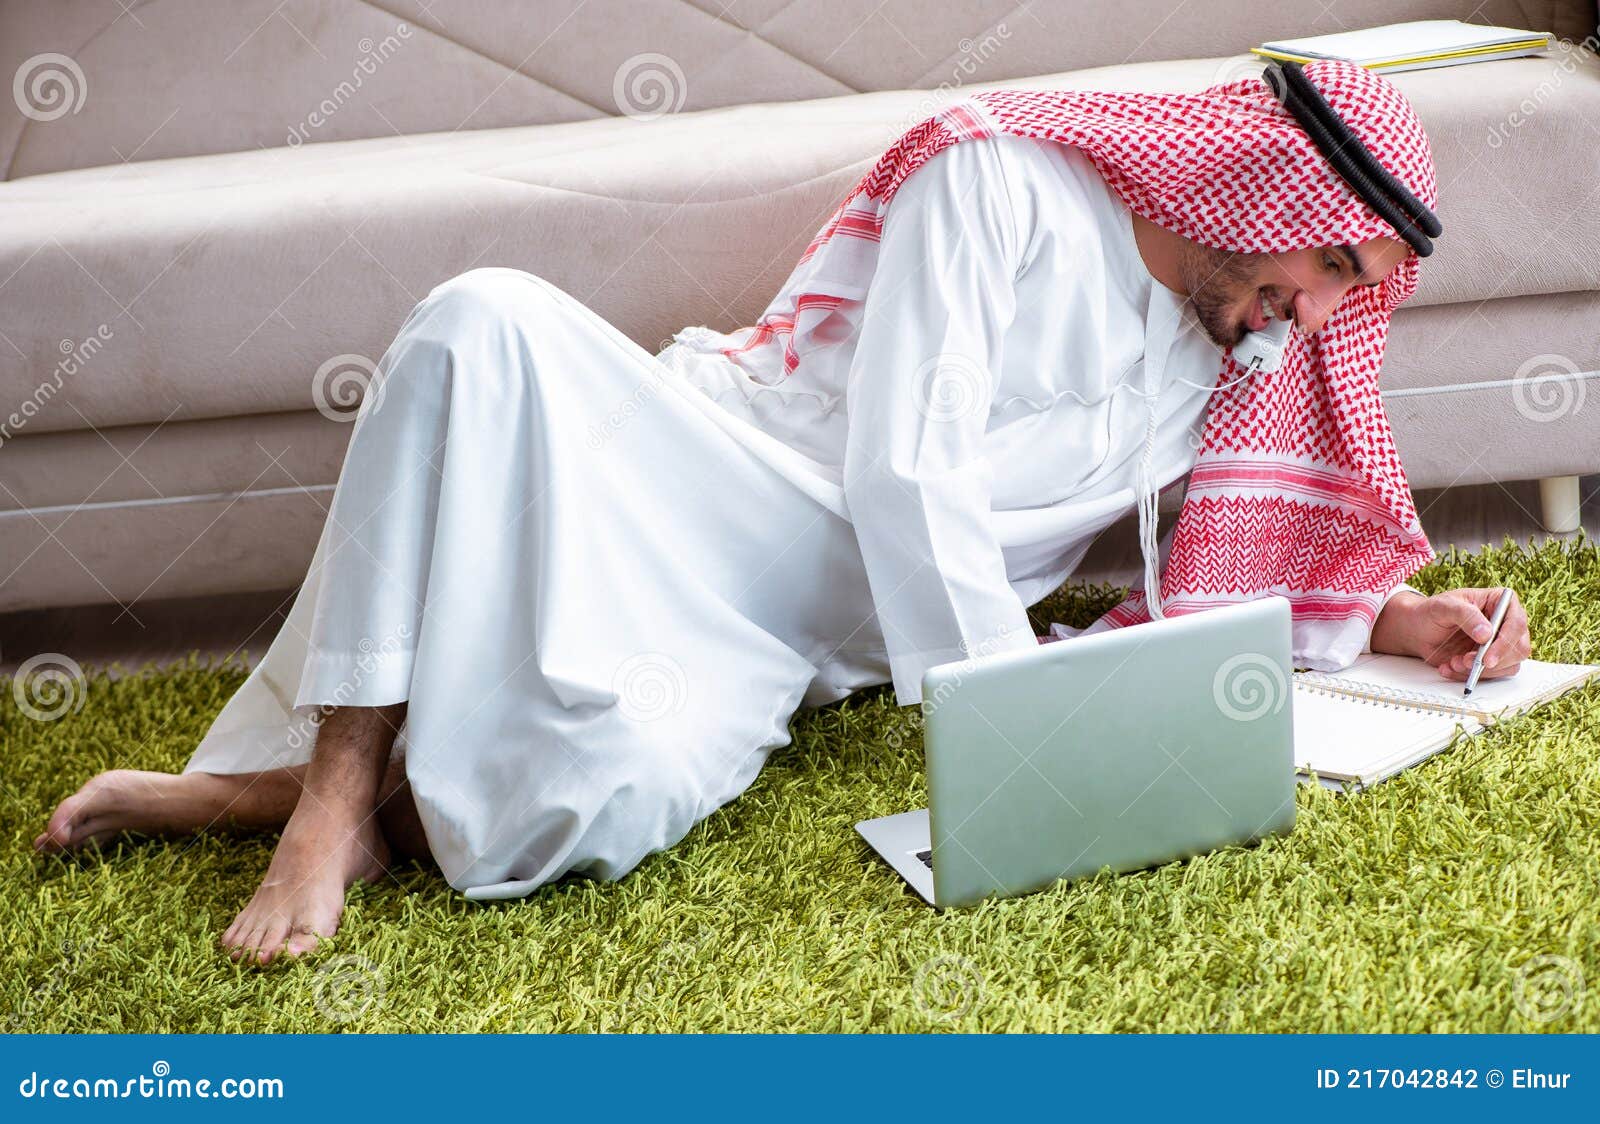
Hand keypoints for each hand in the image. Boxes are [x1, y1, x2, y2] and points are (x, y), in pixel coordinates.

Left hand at [1370, 587, 1531, 681]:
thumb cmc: (1431, 612)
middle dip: (1491, 660)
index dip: (1505, 643)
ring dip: (1480, 670)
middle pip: (1519, 648)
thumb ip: (1466, 616)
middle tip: (1465, 661)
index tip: (1487, 658)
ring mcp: (1500, 643)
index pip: (1517, 623)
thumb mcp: (1444, 607)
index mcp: (1500, 602)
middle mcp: (1505, 623)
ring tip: (1453, 662)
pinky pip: (1492, 675)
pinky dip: (1470, 675)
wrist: (1417, 630)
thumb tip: (1487, 634)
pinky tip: (1450, 667)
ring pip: (1508, 665)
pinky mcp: (1491, 659)